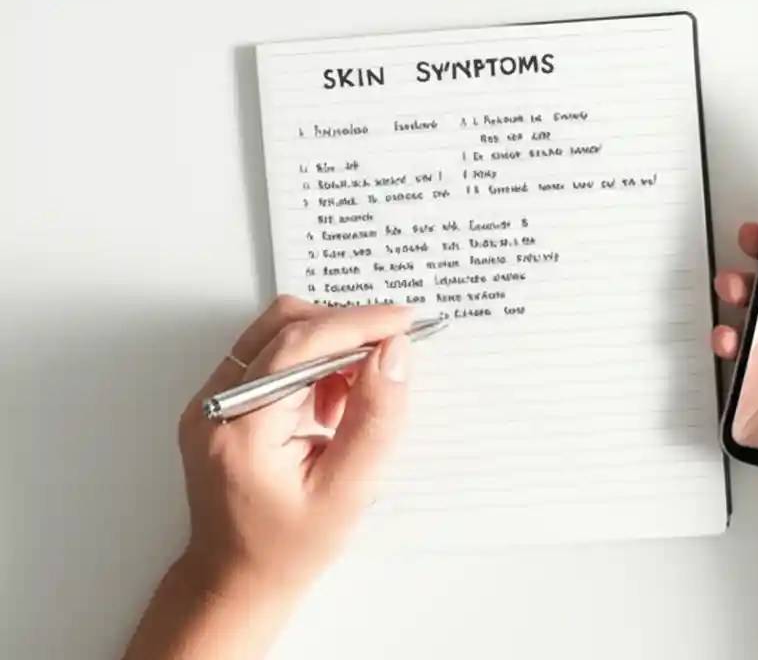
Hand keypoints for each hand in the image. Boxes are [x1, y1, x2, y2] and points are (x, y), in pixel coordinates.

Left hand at [125, 297, 415, 658]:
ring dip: (327, 347)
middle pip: (283, 325)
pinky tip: (330, 407)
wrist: (237, 578)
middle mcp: (213, 405)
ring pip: (276, 334)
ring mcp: (210, 401)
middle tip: (389, 357)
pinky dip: (310, 365)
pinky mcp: (220, 402)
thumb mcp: (347, 491)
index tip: (405, 322)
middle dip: (344, 330)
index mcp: (240, 428)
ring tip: (352, 401)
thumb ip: (374, 420)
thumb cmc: (289, 547)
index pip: (299, 345)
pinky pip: (269, 356)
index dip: (357, 324)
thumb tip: (394, 354)